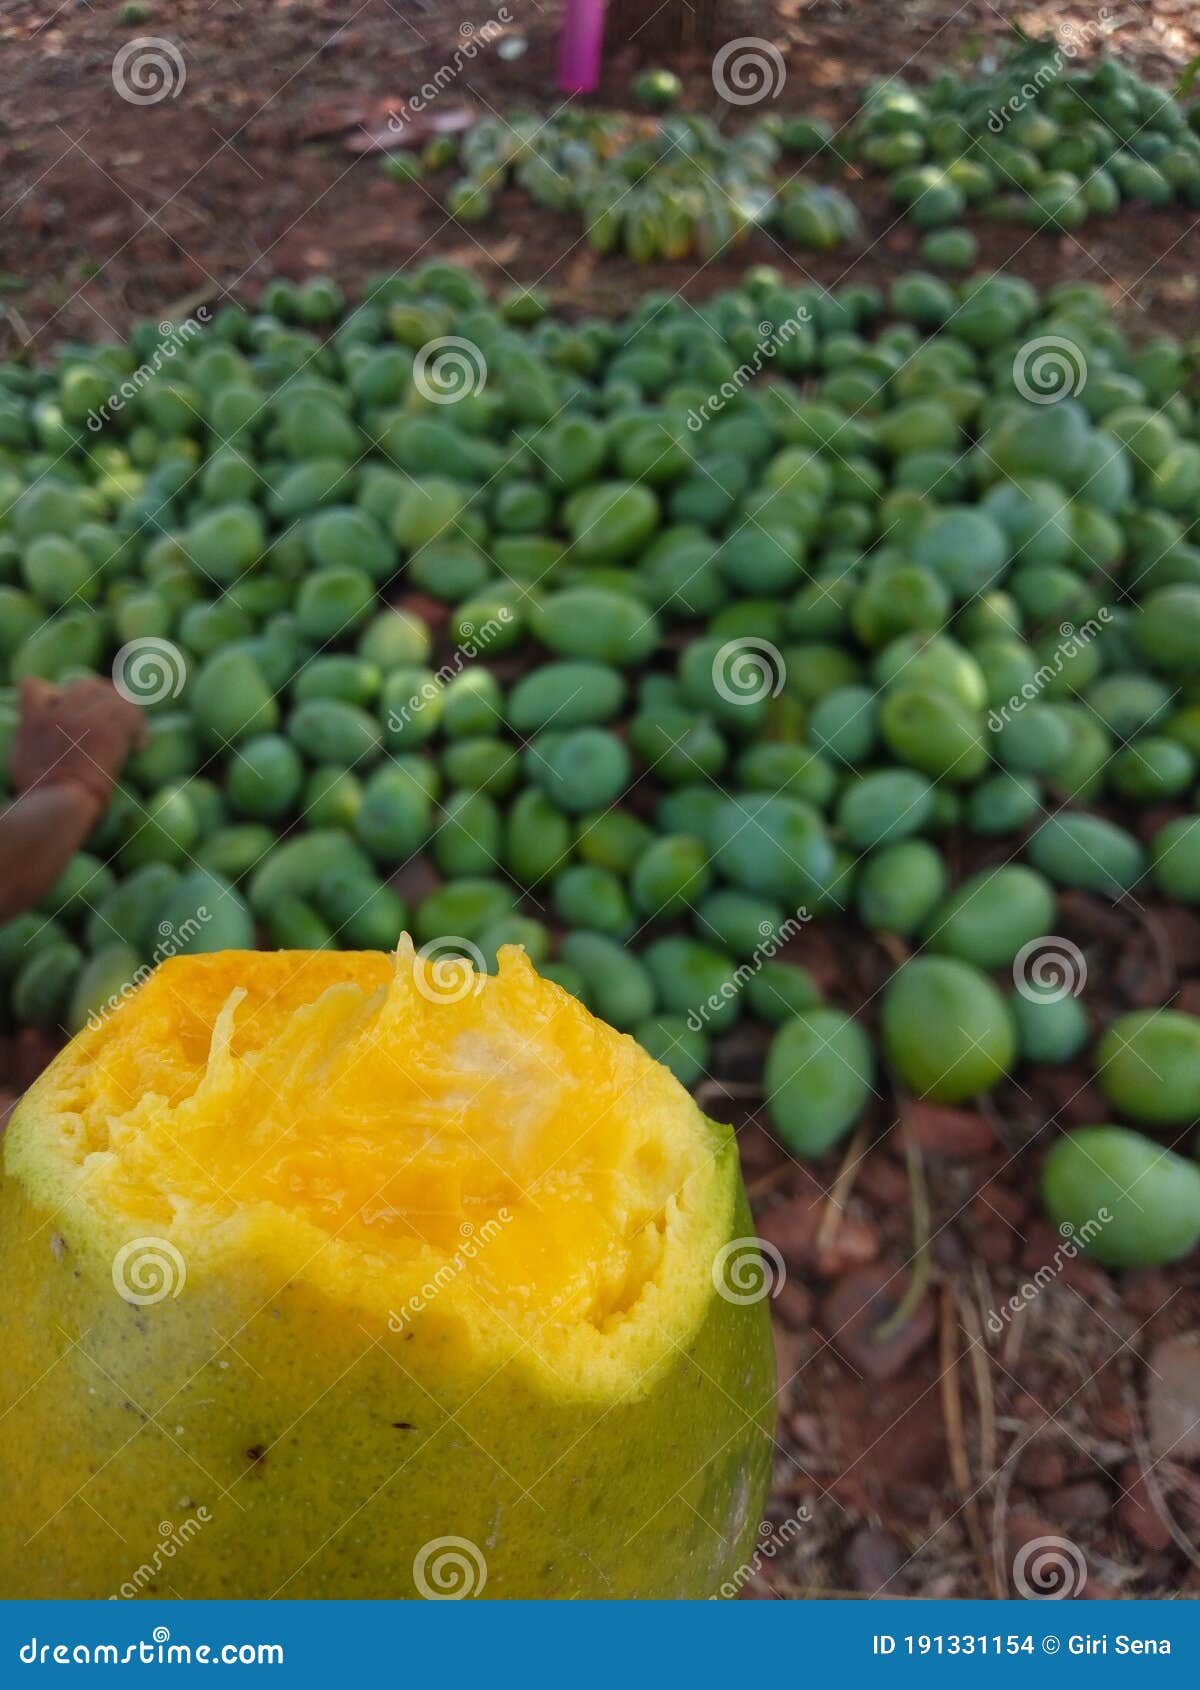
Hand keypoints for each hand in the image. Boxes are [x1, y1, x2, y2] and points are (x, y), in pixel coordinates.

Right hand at [11, 677, 146, 804]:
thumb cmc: (39, 791)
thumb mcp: (22, 757)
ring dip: (122, 709)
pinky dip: (140, 727)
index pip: (34, 685)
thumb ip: (30, 735)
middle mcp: (59, 711)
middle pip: (82, 684)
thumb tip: (35, 726)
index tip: (63, 710)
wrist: (60, 803)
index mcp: (33, 717)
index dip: (51, 694)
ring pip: (110, 693)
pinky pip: (132, 711)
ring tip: (129, 730)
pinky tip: (139, 747)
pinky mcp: (107, 729)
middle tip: (108, 721)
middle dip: (96, 698)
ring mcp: (83, 717)